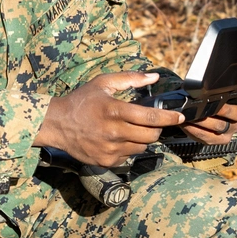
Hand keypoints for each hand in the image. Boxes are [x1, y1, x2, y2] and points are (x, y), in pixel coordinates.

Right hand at [34, 72, 185, 167]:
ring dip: (142, 139)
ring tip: (130, 130)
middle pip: (150, 135)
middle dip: (156, 128)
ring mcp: (110, 149)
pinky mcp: (106, 160)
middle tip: (151, 122)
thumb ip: (130, 78)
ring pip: (141, 147)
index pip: (150, 116)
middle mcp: (114, 132)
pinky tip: (117, 139)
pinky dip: (128, 148)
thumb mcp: (103, 83)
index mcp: (114, 110)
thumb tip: (154, 76)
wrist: (57, 124)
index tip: (180, 117)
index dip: (169, 118)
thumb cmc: (81, 101)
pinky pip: (128, 156)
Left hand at [181, 88, 236, 144]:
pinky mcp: (220, 140)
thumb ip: (219, 84)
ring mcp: (231, 129)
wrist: (192, 107)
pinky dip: (195, 131)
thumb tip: (212, 76)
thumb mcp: (213, 86)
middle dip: (222, 109)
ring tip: (192, 114)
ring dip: (205, 120)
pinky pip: (208, 137)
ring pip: (221, 126)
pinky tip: (187, 124)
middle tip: (209, 104)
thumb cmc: (205, 94)